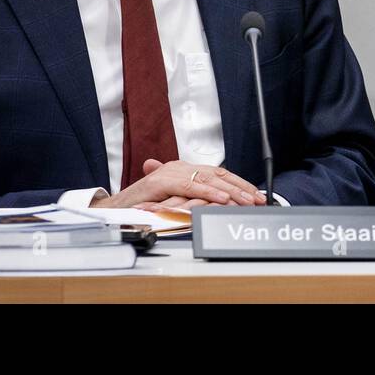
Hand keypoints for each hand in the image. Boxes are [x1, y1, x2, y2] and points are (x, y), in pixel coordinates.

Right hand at [89, 159, 266, 209]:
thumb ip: (193, 198)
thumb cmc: (144, 205)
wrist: (115, 207)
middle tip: (258, 198)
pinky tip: (223, 199)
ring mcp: (171, 172)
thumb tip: (219, 203)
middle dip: (241, 187)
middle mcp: (180, 167)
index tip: (256, 194)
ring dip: (230, 191)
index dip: (239, 183)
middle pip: (218, 174)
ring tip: (247, 200)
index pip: (218, 174)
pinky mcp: (162, 182)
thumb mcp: (174, 200)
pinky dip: (209, 193)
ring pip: (208, 179)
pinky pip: (191, 187)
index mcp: (185, 170)